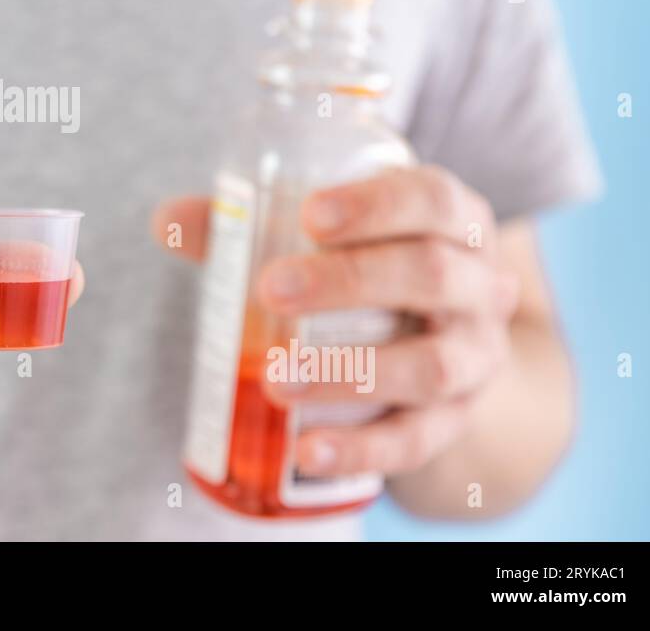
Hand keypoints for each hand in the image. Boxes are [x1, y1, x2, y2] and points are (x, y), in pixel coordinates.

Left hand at [153, 165, 519, 481]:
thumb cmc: (371, 266)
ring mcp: (477, 358)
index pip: (434, 198)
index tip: (309, 215)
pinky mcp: (456, 421)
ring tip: (276, 379)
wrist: (439, 341)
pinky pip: (417, 440)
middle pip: (432, 274)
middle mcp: (482, 286)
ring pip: (432, 365)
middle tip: (270, 290)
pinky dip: (362, 448)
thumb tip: (167, 218)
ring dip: (351, 373)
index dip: (377, 205)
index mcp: (455, 221)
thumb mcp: (332, 234)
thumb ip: (252, 223)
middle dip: (350, 281)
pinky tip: (306, 451)